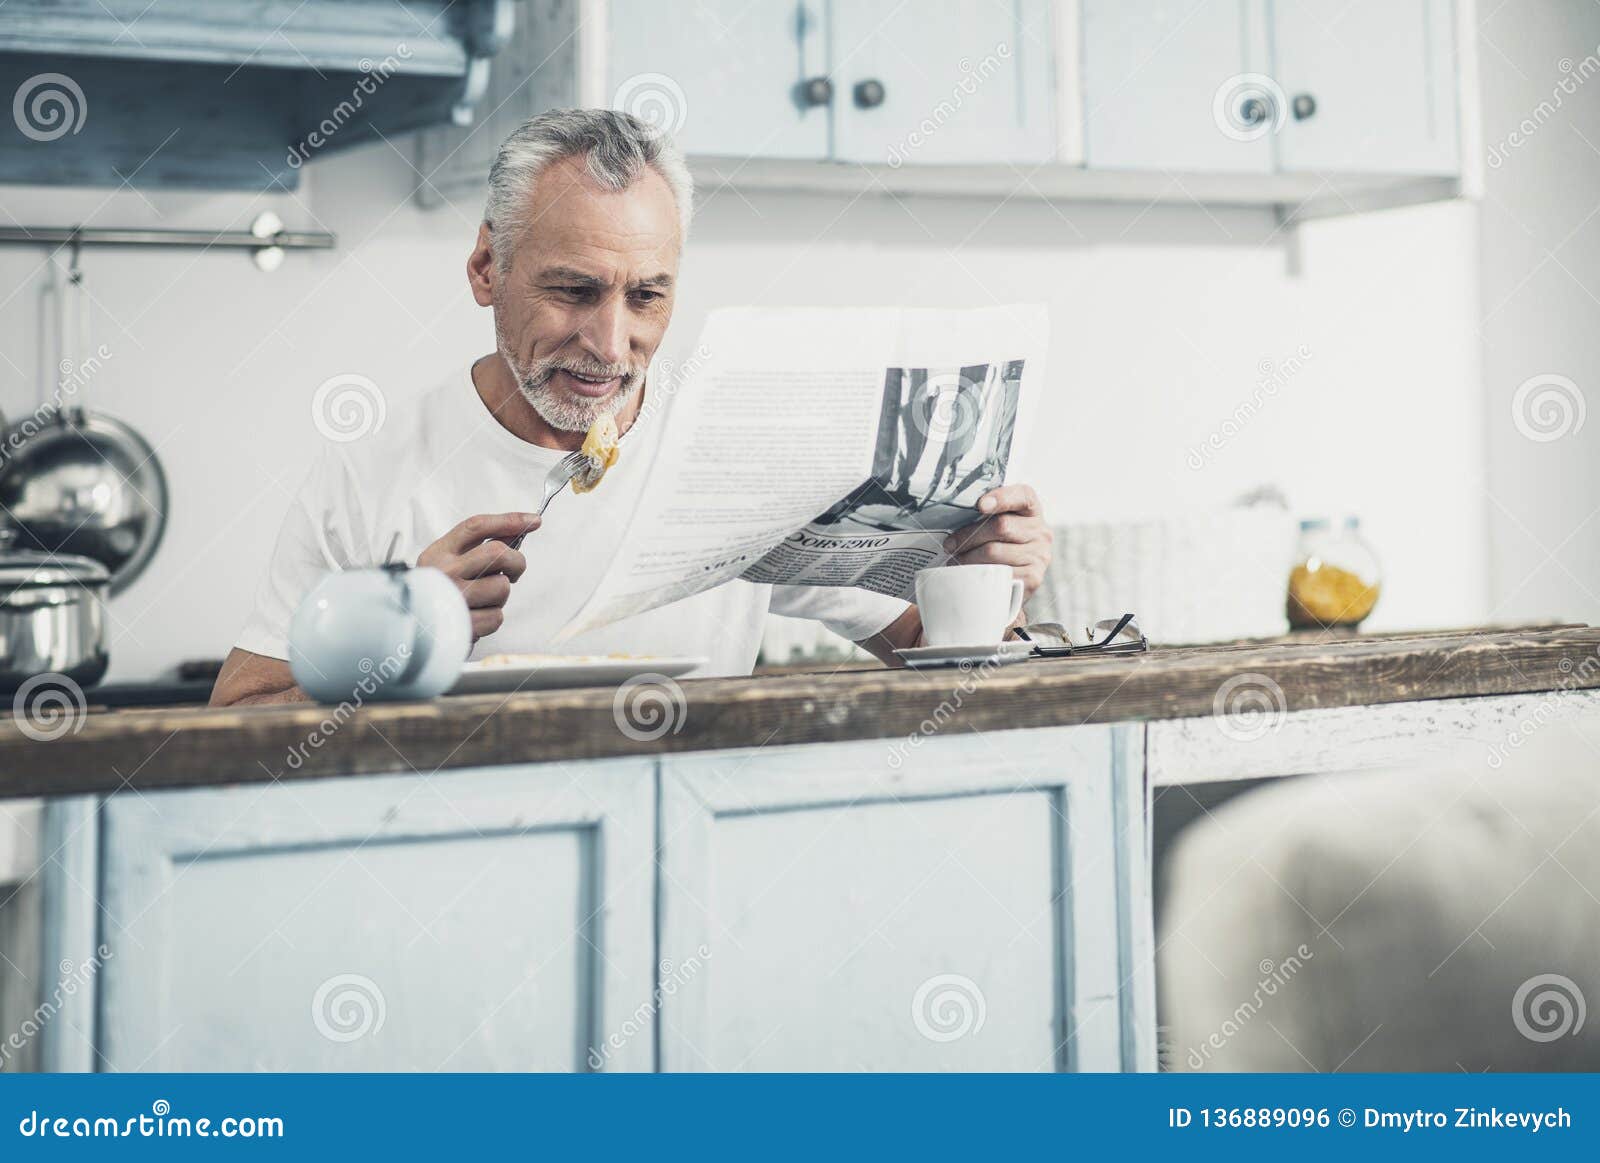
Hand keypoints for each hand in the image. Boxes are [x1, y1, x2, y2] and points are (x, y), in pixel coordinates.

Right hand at [417, 512, 538, 642]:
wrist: (409, 631)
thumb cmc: (437, 594)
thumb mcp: (449, 564)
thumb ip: (478, 547)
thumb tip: (516, 531)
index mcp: (439, 552)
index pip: (476, 526)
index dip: (509, 520)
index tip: (533, 520)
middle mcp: (443, 572)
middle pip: (497, 552)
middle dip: (517, 562)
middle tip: (513, 572)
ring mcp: (451, 598)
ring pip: (502, 586)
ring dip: (501, 596)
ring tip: (484, 601)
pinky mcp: (460, 624)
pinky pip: (496, 617)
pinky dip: (492, 619)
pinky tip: (476, 618)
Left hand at [943, 484, 1052, 600]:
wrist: (1013, 580)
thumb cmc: (999, 546)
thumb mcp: (995, 524)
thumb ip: (983, 515)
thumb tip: (955, 514)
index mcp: (1031, 510)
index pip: (1022, 496)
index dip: (1001, 498)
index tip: (980, 505)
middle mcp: (1040, 531)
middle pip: (1001, 526)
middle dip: (969, 535)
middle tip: (951, 544)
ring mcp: (1038, 555)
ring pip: (994, 551)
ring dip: (968, 557)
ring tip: (957, 560)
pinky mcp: (1032, 577)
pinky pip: (998, 573)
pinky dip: (978, 574)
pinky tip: (971, 573)